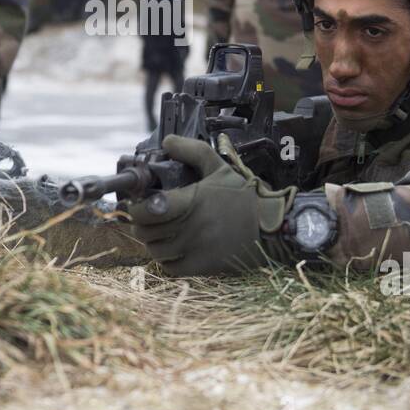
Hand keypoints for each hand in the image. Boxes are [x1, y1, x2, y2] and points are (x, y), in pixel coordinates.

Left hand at [126, 134, 293, 275]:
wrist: (273, 227)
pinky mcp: (202, 267)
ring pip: (156, 251)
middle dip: (141, 224)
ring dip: (152, 242)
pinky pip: (171, 267)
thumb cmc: (244, 196)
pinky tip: (173, 249)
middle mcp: (190, 228)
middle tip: (146, 218)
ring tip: (159, 233)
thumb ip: (192, 151)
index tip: (139, 204)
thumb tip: (167, 141)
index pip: (146, 211)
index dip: (136, 209)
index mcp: (191, 202)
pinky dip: (166, 259)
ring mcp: (195, 249)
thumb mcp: (220, 167)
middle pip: (146, 232)